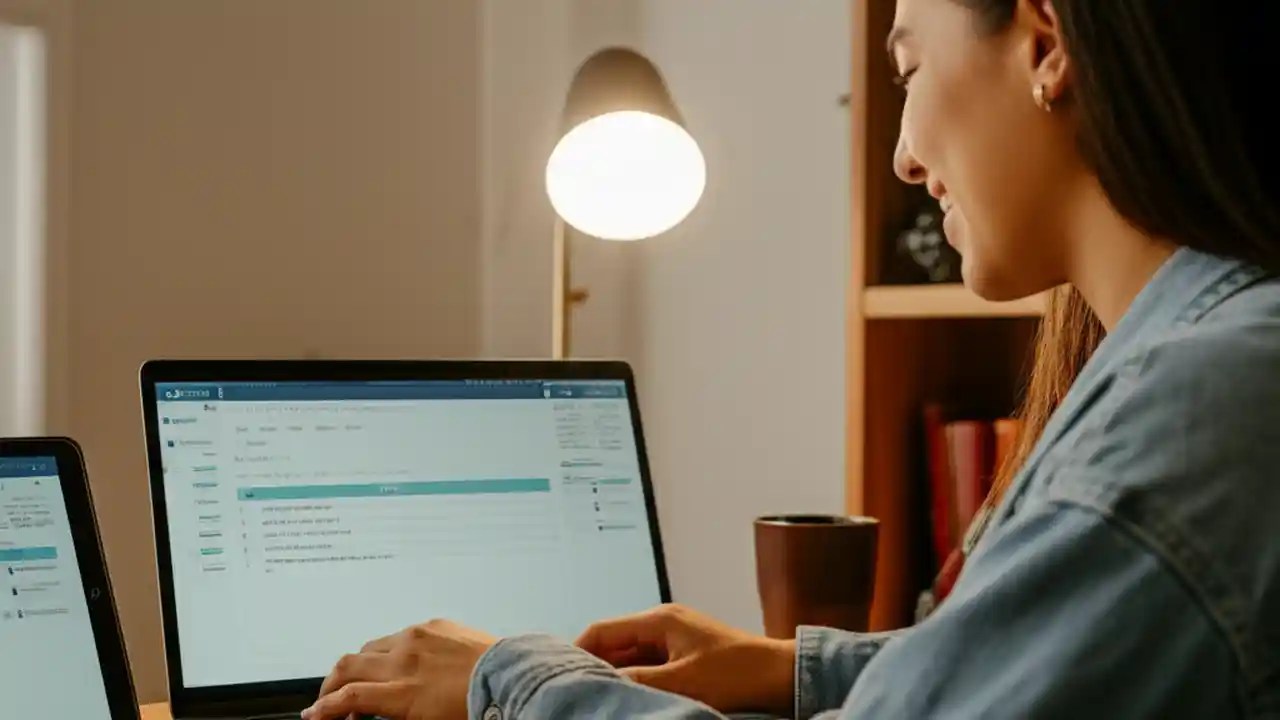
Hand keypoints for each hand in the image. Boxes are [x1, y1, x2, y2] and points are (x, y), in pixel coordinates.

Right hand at [304, 619, 495, 719]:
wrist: (511, 678)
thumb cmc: (474, 709)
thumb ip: (392, 713)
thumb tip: (370, 711)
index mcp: (403, 692)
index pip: (348, 697)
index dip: (324, 708)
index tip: (314, 715)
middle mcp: (405, 660)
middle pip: (348, 666)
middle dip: (330, 683)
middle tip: (327, 697)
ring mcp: (418, 637)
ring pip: (371, 647)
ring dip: (358, 664)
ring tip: (359, 678)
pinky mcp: (434, 624)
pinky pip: (401, 634)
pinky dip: (390, 649)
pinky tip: (399, 661)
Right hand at [577, 604, 794, 715]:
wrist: (781, 676)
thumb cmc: (737, 673)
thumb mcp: (682, 681)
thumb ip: (637, 680)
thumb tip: (599, 682)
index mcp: (660, 620)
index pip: (602, 630)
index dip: (578, 651)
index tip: (561, 674)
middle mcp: (664, 624)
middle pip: (614, 644)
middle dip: (596, 666)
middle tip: (576, 690)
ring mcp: (676, 640)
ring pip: (631, 658)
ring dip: (617, 676)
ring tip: (600, 696)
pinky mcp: (687, 656)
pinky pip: (650, 667)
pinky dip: (638, 681)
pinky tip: (631, 698)